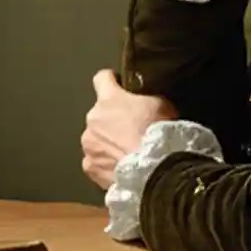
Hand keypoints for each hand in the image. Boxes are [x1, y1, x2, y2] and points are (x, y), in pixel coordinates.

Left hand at [80, 70, 177, 189]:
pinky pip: (96, 161)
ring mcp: (90, 144)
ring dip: (108, 143)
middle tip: (133, 131)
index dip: (111, 80)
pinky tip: (122, 167)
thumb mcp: (161, 105)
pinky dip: (106, 164)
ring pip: (96, 139)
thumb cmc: (159, 136)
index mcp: (109, 99)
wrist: (155, 170)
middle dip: (113, 120)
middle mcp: (93, 119)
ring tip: (129, 152)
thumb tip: (146, 103)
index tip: (116, 83)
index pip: (102, 79)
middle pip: (100, 114)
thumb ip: (146, 99)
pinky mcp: (91, 167)